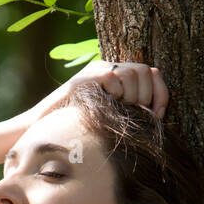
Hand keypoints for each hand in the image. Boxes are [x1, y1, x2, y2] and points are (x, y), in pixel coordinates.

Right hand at [29, 60, 168, 122]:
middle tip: (139, 116)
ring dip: (133, 96)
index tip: (159, 116)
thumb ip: (129, 114)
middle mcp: (107, 69)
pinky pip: (112, 77)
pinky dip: (116, 93)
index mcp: (117, 78)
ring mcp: (95, 72)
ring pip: (132, 72)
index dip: (160, 94)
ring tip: (122, 112)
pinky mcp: (84, 79)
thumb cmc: (77, 134)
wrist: (42, 133)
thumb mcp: (111, 122)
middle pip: (145, 71)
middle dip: (148, 97)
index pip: (152, 73)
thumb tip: (157, 120)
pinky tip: (109, 106)